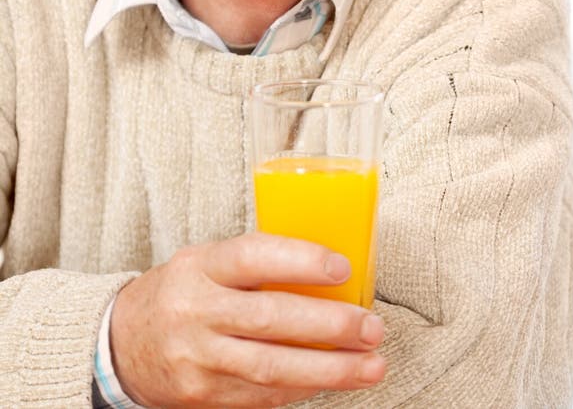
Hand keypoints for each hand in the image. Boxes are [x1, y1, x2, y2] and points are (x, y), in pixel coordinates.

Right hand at [110, 232, 385, 407]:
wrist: (121, 343)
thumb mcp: (206, 261)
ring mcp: (198, 359)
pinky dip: (303, 389)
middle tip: (372, 326)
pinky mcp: (204, 397)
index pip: (251, 256)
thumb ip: (254, 263)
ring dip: (330, 370)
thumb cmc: (182, 291)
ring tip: (372, 364)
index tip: (342, 266)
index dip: (299, 260)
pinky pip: (263, 397)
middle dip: (329, 325)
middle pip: (269, 319)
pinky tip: (334, 381)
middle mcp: (195, 312)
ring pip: (271, 368)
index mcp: (199, 266)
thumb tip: (328, 267)